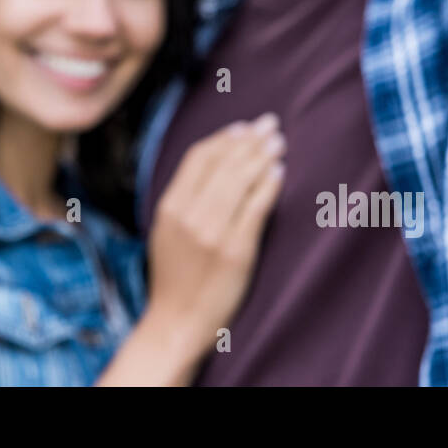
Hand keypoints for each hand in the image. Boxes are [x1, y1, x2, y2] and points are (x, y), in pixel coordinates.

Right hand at [143, 113, 284, 363]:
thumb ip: (184, 199)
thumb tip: (215, 166)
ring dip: (262, 156)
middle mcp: (189, 215)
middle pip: (223, 163)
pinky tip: (280, 172)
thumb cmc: (174, 278)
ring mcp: (213, 232)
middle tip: (270, 124)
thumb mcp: (167, 231)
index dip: (223, 138)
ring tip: (279, 142)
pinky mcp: (236, 251)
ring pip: (241, 180)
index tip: (243, 127)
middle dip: (249, 140)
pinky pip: (256, 208)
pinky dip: (269, 186)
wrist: (176, 323)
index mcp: (170, 206)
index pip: (198, 157)